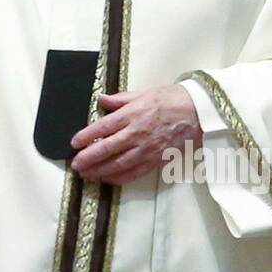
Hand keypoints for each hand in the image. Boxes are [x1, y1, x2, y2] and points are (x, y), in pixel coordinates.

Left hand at [68, 83, 201, 184]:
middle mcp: (137, 133)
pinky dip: (119, 178)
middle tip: (75, 164)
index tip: (74, 143)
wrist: (198, 111)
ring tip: (86, 174)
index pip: (103, 127)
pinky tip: (108, 179)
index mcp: (132, 114)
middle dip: (88, 158)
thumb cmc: (170, 99)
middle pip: (107, 148)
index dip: (86, 136)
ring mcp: (147, 149)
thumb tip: (101, 99)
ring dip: (100, 171)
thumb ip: (120, 99)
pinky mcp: (156, 160)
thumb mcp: (143, 92)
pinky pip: (134, 173)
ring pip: (118, 164)